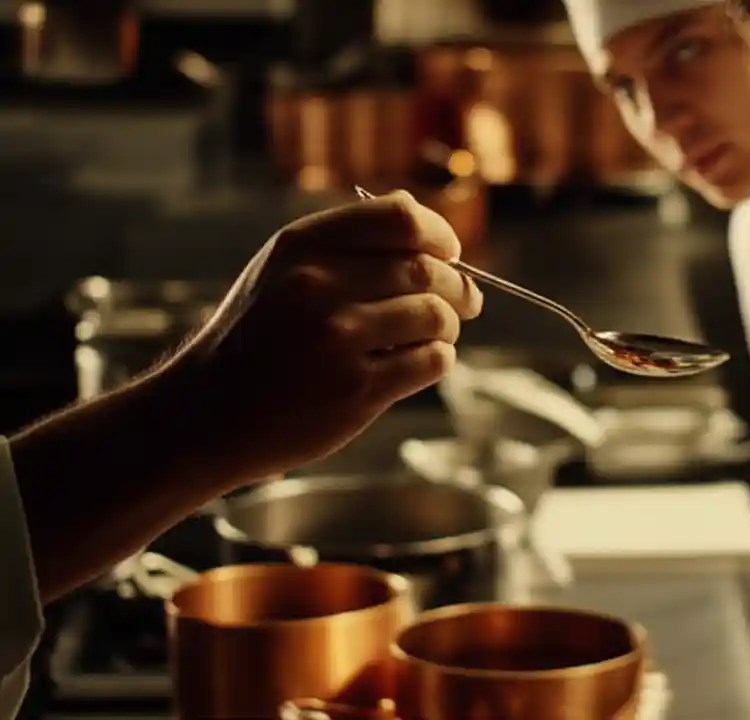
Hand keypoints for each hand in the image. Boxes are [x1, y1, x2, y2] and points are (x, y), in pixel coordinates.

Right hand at [164, 190, 482, 486]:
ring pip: (435, 316)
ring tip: (436, 336)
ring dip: (447, 327)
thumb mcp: (280, 271)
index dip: (440, 236)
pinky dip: (438, 360)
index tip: (449, 254)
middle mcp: (318, 285)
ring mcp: (338, 338)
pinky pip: (431, 362)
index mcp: (302, 246)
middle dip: (457, 287)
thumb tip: (416, 211)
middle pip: (426, 271)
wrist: (206, 415)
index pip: (402, 218)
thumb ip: (345, 241)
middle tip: (466, 302)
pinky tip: (419, 364)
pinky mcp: (356, 389)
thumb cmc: (256, 338)